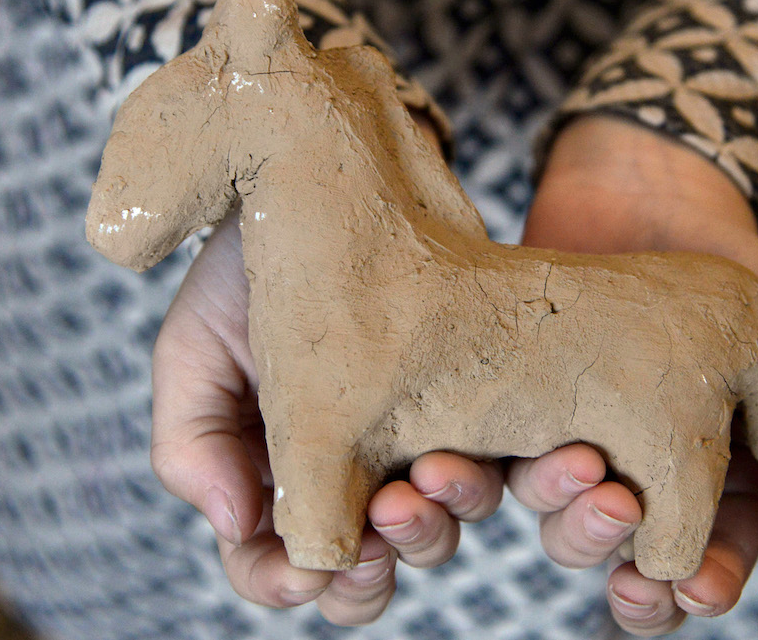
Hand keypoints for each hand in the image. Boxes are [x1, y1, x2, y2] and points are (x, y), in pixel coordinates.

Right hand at [148, 115, 503, 625]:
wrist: (320, 176)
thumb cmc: (247, 265)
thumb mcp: (194, 348)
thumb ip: (193, 444)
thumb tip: (238, 529)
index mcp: (277, 477)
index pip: (281, 565)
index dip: (292, 581)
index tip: (314, 563)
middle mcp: (355, 474)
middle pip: (377, 566)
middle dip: (389, 558)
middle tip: (395, 516)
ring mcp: (423, 440)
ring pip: (452, 521)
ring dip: (453, 512)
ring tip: (447, 469)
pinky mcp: (484, 402)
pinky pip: (524, 462)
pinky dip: (544, 477)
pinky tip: (564, 458)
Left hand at [513, 115, 757, 635]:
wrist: (644, 196)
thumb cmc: (730, 274)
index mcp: (710, 481)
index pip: (709, 560)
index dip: (705, 584)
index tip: (694, 590)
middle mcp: (636, 476)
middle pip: (625, 556)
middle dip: (628, 573)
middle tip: (626, 564)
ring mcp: (570, 444)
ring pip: (557, 519)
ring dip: (562, 518)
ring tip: (575, 466)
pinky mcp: (509, 412)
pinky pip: (488, 468)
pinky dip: (475, 481)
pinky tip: (465, 467)